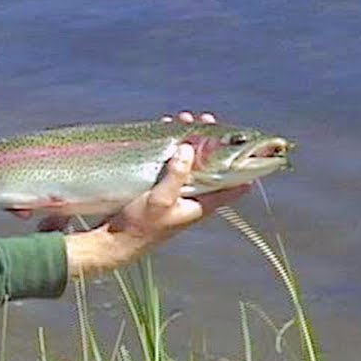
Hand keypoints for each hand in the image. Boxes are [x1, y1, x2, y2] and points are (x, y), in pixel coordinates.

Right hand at [63, 110, 247, 275]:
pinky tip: (166, 133)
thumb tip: (189, 149)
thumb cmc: (142, 226)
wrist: (117, 241)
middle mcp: (196, 196)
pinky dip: (173, 148)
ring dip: (190, 140)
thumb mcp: (160, 200)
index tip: (239, 140)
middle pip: (213, 164)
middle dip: (210, 141)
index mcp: (203, 204)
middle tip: (203, 120)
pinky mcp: (163, 188)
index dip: (242, 163)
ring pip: (193, 161)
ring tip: (182, 120)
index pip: (236, 185)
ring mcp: (179, 192)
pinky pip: (174, 163)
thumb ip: (176, 176)